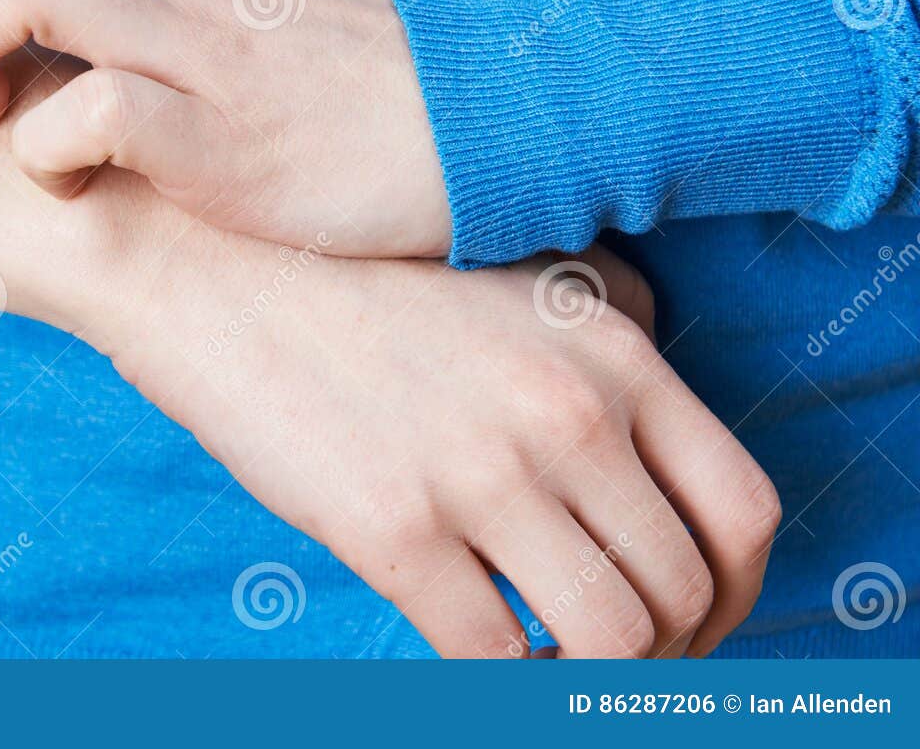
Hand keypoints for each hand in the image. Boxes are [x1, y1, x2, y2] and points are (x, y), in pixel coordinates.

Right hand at [68, 221, 776, 658]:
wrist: (210, 264)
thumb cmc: (354, 270)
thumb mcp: (510, 264)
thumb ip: (607, 325)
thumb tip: (653, 409)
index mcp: (609, 348)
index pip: (741, 508)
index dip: (734, 592)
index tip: (695, 618)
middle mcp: (568, 412)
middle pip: (682, 593)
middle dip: (662, 653)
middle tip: (606, 658)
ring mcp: (481, 472)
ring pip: (608, 643)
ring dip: (591, 681)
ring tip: (545, 668)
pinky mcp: (393, 530)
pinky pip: (493, 660)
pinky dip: (504, 689)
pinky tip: (480, 665)